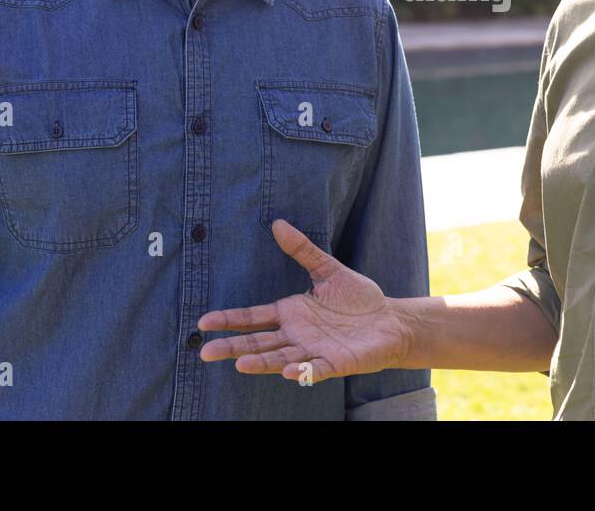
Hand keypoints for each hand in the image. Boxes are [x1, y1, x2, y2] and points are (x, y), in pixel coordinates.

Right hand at [198, 219, 414, 383]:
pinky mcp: (335, 363)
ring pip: (281, 359)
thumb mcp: (329, 269)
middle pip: (258, 343)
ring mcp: (314, 351)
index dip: (230, 320)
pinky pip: (315, 369)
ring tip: (239, 364)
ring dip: (262, 363)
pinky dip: (303, 371)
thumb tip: (277, 223)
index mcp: (291, 313)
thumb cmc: (358, 299)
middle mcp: (297, 335)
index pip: (253, 318)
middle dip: (232, 347)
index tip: (203, 322)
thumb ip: (303, 250)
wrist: (390, 321)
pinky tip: (290, 371)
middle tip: (205, 352)